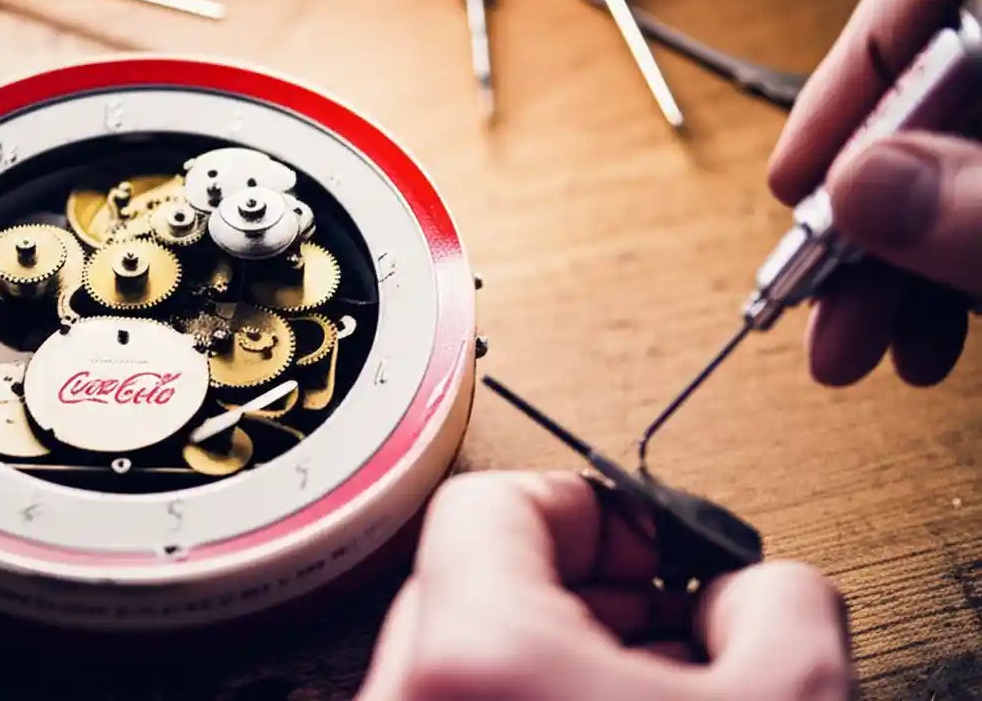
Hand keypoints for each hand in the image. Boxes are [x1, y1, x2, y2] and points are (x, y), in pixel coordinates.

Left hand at [358, 471, 852, 700]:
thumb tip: (752, 586)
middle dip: (592, 586)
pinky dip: (535, 696)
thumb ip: (776, 599)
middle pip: (481, 578)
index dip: (589, 505)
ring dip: (570, 648)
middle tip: (673, 616)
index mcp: (469, 656)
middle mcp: (406, 696)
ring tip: (660, 684)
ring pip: (474, 653)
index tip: (648, 535)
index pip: (490, 502)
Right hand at [769, 0, 980, 386]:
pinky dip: (950, 276)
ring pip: (953, 168)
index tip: (793, 175)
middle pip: (933, 101)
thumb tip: (858, 189)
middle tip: (813, 305)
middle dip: (862, 212)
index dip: (855, 79)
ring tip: (856, 351)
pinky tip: (927, 341)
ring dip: (894, 264)